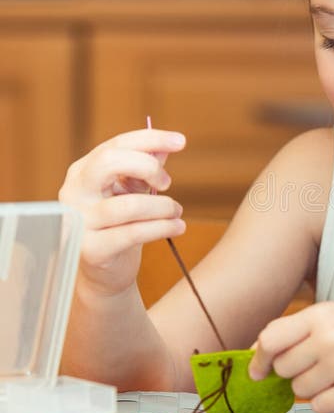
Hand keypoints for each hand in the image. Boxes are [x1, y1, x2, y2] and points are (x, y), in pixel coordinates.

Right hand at [58, 128, 186, 296]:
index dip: (150, 139)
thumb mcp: (131, 192)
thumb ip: (145, 168)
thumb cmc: (120, 226)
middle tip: (166, 183)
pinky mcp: (91, 249)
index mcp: (83, 172)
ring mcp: (79, 222)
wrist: (106, 273)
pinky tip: (177, 227)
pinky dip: (163, 228)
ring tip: (177, 212)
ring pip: (130, 204)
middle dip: (147, 167)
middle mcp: (74, 193)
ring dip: (163, 207)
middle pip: (109, 162)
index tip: (180, 141)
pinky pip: (134, 233)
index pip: (116, 145)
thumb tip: (166, 145)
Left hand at [249, 301, 333, 412]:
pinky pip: (320, 406)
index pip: (271, 339)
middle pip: (283, 368)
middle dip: (294, 371)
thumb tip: (256, 354)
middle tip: (318, 364)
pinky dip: (329, 401)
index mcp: (322, 314)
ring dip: (313, 387)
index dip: (259, 358)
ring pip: (300, 390)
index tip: (259, 370)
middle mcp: (332, 338)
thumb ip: (298, 330)